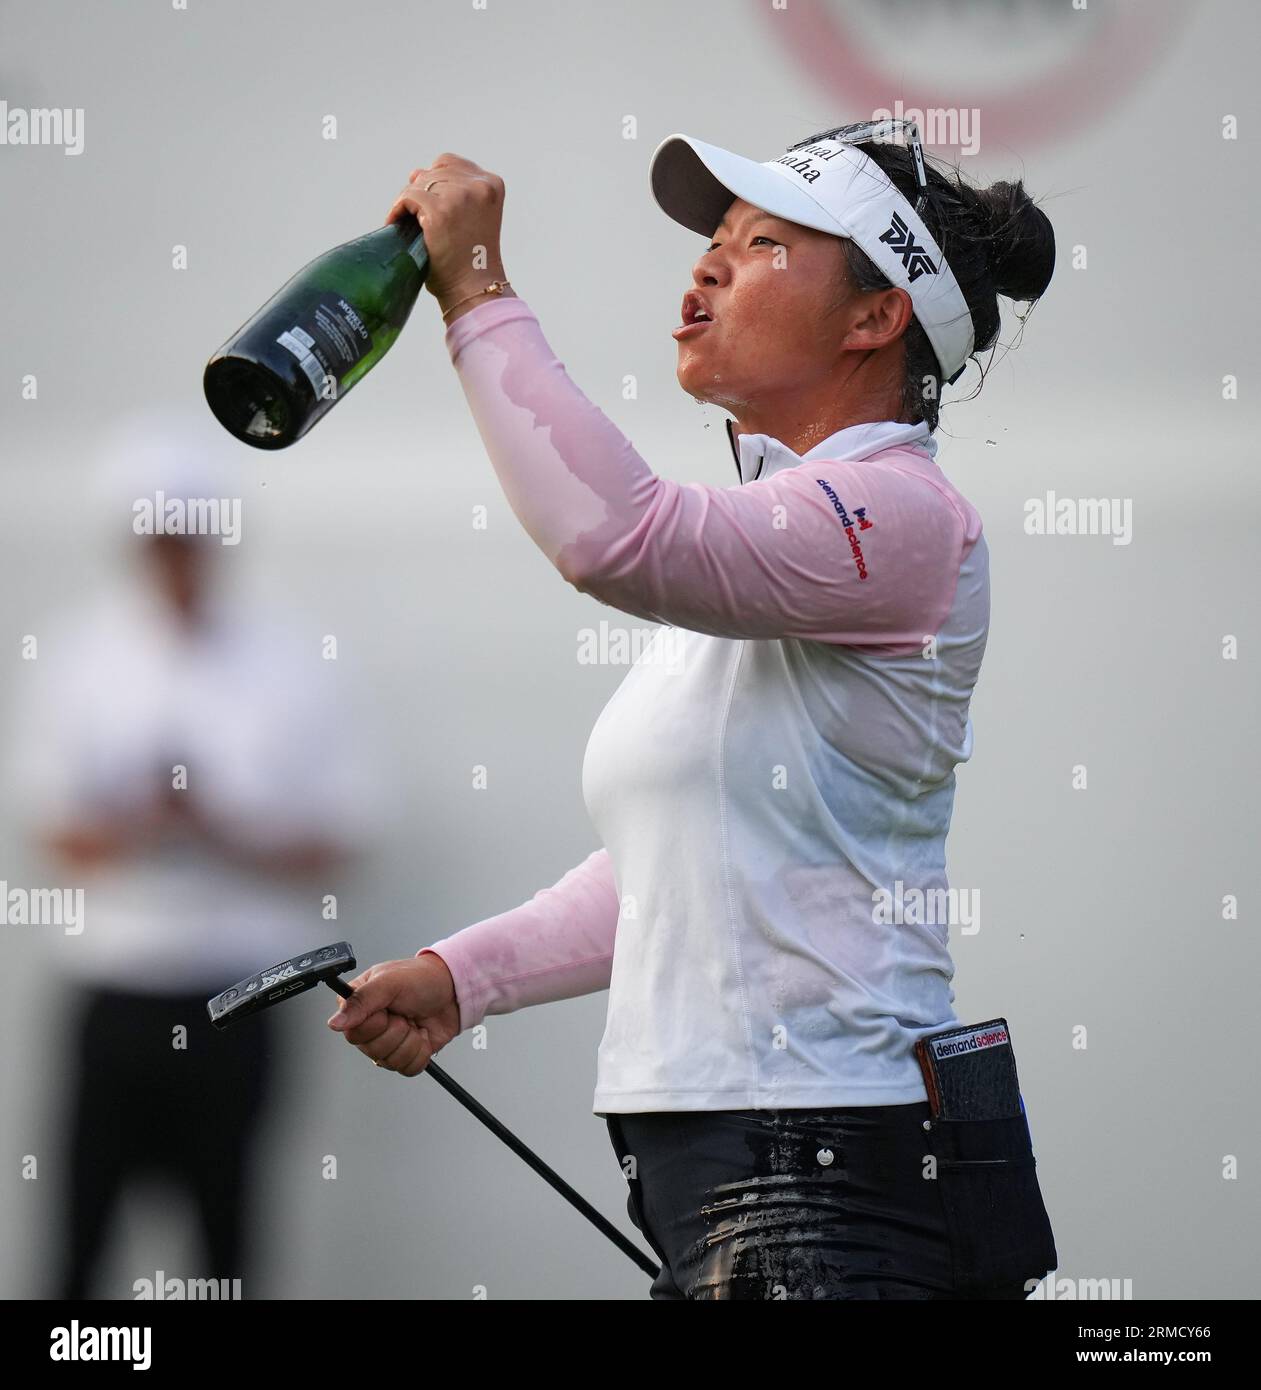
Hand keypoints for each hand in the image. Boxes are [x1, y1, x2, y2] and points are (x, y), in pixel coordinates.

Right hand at [326, 954, 460, 1075]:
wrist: (453, 989)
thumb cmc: (421, 978)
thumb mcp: (389, 982)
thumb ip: (361, 1001)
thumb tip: (334, 1023)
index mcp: (358, 1006)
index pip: (352, 1033)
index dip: (375, 1025)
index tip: (388, 1010)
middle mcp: (369, 1027)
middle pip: (372, 1051)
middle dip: (397, 1032)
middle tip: (404, 1014)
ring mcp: (388, 1042)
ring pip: (390, 1062)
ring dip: (410, 1041)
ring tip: (414, 1022)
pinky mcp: (406, 1054)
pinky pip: (407, 1069)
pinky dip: (421, 1052)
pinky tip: (422, 1034)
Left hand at [386, 153, 509, 318]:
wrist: (474, 291)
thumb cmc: (470, 260)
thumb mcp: (472, 216)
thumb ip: (452, 191)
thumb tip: (415, 172)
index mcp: (492, 185)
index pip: (450, 163)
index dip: (435, 180)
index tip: (430, 202)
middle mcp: (478, 187)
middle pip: (433, 172)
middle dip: (421, 192)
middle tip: (415, 217)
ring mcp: (459, 198)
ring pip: (419, 182)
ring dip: (408, 201)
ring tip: (406, 222)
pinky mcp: (439, 212)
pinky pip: (408, 197)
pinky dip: (397, 210)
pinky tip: (396, 224)